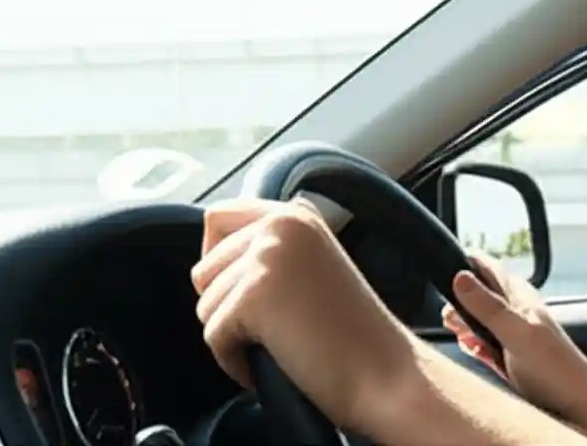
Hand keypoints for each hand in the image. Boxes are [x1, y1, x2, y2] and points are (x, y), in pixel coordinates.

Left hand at [190, 197, 417, 438]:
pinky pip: (213, 337)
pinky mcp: (254, 298)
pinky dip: (235, 361)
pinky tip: (278, 360)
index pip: (218, 218)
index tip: (245, 289)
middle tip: (276, 325)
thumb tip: (213, 255)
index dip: (218, 259)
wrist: (382, 372)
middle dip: (228, 306)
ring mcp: (266, 258)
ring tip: (283, 342)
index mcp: (297, 214)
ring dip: (234, 335)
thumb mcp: (313, 264)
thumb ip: (273, 247)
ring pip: (205, 305)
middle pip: (204, 269)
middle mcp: (281, 225)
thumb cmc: (352, 333)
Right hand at [443, 253, 586, 443]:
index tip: (443, 279)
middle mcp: (511, 306)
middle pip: (471, 292)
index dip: (461, 266)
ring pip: (472, 318)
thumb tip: (460, 277)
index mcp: (517, 293)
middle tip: (460, 324)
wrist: (576, 403)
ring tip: (475, 343)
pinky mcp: (504, 351)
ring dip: (465, 329)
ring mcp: (507, 329)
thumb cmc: (555, 368)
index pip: (483, 264)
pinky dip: (474, 346)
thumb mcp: (517, 334)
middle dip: (458, 306)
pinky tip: (480, 355)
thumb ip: (488, 307)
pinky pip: (479, 341)